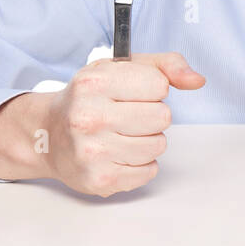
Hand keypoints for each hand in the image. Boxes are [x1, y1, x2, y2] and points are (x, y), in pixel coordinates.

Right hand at [0, 51, 204, 196]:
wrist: (47, 135)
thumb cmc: (89, 99)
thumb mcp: (120, 68)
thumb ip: (164, 65)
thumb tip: (197, 80)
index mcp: (95, 83)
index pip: (159, 84)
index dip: (153, 88)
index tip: (134, 92)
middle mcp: (89, 117)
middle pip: (163, 117)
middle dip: (153, 116)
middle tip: (129, 115)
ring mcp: (93, 152)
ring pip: (158, 146)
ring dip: (148, 140)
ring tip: (123, 134)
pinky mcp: (100, 180)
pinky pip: (149, 172)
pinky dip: (141, 164)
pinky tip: (120, 153)